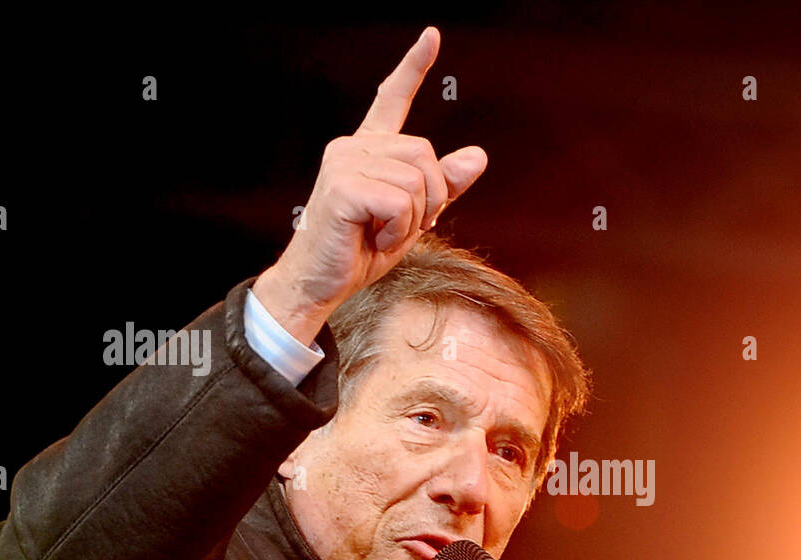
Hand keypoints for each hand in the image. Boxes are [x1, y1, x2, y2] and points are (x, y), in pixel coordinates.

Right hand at [253, 26, 487, 343]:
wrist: (322, 282)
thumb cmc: (360, 249)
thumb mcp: (413, 216)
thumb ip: (444, 185)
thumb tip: (479, 156)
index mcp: (368, 149)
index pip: (392, 99)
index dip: (413, 68)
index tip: (432, 36)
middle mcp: (353, 146)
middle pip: (425, 154)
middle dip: (432, 198)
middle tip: (405, 226)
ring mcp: (344, 163)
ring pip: (417, 181)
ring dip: (412, 219)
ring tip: (382, 233)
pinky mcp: (342, 187)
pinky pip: (400, 203)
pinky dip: (397, 230)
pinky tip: (373, 238)